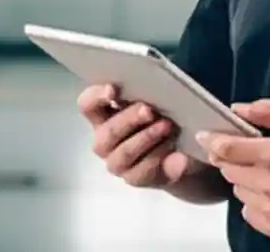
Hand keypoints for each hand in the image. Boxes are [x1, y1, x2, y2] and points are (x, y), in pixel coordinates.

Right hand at [77, 83, 194, 188]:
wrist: (182, 153)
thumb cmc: (161, 118)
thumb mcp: (156, 102)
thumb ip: (147, 96)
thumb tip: (147, 100)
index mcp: (103, 115)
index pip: (88, 104)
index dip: (96, 97)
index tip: (113, 90)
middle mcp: (104, 141)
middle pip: (107, 131)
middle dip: (129, 119)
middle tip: (149, 110)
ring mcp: (117, 163)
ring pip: (124, 153)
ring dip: (146, 138)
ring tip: (167, 126)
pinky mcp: (135, 179)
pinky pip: (143, 171)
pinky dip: (161, 158)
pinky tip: (176, 151)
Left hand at [197, 99, 269, 241]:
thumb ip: (269, 112)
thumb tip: (238, 109)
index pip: (227, 149)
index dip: (212, 141)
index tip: (205, 137)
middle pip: (228, 170)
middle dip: (234, 160)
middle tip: (253, 155)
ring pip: (238, 192)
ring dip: (246, 182)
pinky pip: (248, 213)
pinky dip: (255, 203)